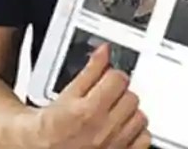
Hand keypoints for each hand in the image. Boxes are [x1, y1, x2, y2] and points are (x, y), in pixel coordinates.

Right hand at [34, 43, 150, 148]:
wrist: (43, 148)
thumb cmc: (51, 127)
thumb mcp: (66, 93)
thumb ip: (89, 70)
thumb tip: (104, 50)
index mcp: (88, 110)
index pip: (119, 79)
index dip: (113, 75)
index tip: (108, 78)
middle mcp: (103, 130)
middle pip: (132, 97)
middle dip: (121, 93)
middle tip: (108, 96)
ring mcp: (114, 145)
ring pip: (141, 117)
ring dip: (130, 112)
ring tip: (114, 112)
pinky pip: (144, 139)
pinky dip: (137, 132)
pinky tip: (123, 129)